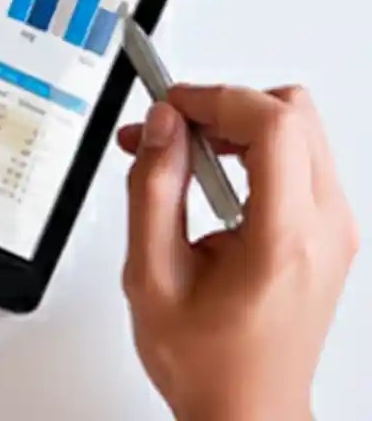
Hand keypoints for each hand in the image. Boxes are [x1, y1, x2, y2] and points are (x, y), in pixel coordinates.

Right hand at [117, 85, 357, 420]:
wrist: (246, 407)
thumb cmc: (207, 360)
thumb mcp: (152, 275)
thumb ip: (153, 190)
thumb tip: (162, 126)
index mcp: (287, 238)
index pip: (273, 125)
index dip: (214, 98)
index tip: (168, 106)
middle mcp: (327, 226)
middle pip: (293, 112)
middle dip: (222, 106)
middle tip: (169, 128)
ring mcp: (335, 227)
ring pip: (298, 129)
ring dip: (234, 126)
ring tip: (177, 156)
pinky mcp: (328, 229)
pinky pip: (298, 159)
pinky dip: (249, 150)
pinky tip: (204, 176)